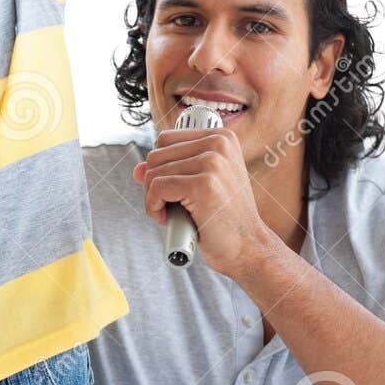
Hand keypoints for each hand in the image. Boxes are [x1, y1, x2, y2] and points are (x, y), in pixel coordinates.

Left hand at [132, 126, 271, 277]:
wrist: (248, 247)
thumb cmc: (223, 218)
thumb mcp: (198, 185)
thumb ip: (169, 171)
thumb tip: (137, 169)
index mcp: (221, 137)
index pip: (165, 140)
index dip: (160, 167)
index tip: (174, 190)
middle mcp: (218, 143)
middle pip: (155, 155)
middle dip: (153, 185)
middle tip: (171, 206)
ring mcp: (212, 162)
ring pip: (152, 172)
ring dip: (153, 199)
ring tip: (173, 214)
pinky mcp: (203, 184)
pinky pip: (156, 188)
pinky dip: (153, 208)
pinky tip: (168, 219)